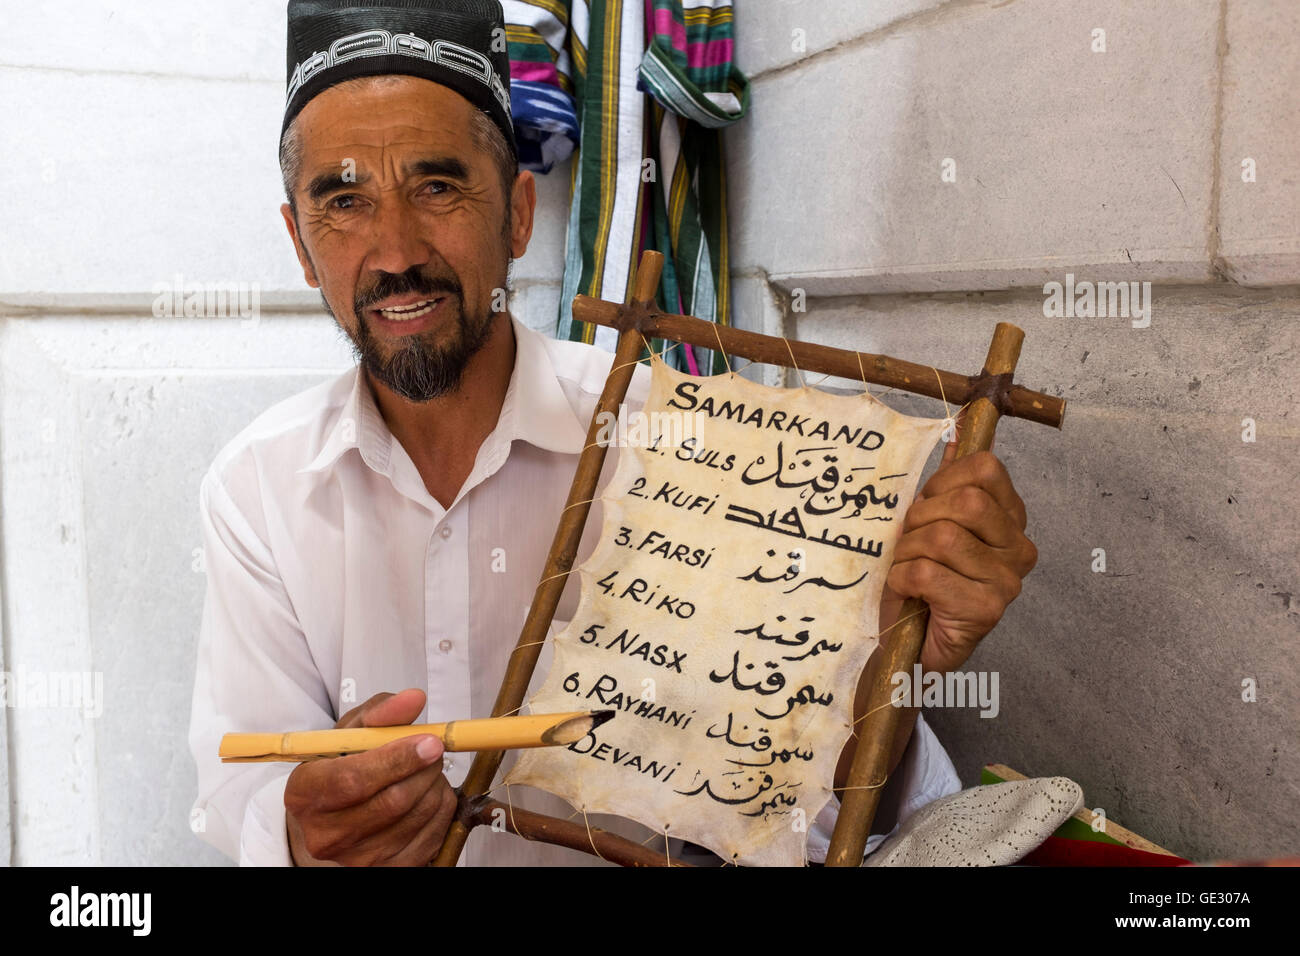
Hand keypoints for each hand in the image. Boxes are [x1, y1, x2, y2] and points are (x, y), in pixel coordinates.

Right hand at [284, 688, 457, 865]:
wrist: (334, 816)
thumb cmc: (342, 766)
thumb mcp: (352, 732)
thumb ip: (381, 712)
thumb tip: (414, 699)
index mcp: (304, 793)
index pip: (354, 780)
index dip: (398, 759)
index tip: (430, 741)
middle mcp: (325, 835)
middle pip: (391, 802)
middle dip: (425, 769)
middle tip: (435, 748)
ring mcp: (355, 859)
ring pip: (416, 817)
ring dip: (435, 785)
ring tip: (427, 770)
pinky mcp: (386, 870)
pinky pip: (432, 836)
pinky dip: (441, 808)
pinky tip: (429, 794)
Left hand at [881, 413, 1036, 674]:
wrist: (908, 646)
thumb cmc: (918, 583)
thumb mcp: (929, 522)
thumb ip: (949, 482)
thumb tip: (959, 436)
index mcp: (1010, 519)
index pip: (984, 470)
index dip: (941, 482)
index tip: (926, 507)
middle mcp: (1019, 549)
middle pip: (966, 502)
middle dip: (920, 518)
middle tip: (910, 543)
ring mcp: (1008, 582)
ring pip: (942, 537)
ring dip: (908, 552)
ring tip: (907, 571)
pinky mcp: (987, 610)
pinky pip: (929, 573)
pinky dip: (903, 579)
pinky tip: (908, 593)